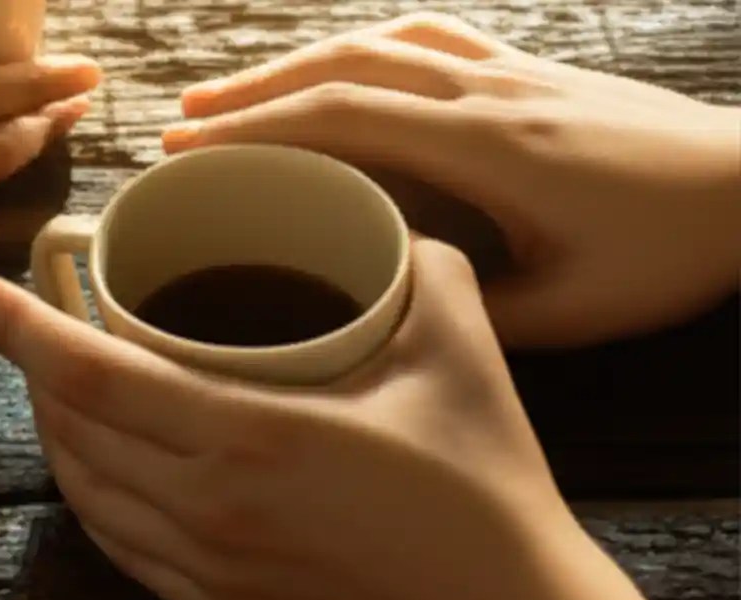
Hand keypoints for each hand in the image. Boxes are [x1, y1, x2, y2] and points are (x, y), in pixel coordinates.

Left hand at [0, 241, 732, 599]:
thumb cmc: (486, 493)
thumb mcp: (462, 353)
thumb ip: (418, 268)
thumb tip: (384, 231)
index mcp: (248, 438)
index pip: (93, 374)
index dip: (20, 327)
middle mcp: (206, 508)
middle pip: (74, 429)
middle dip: (34, 368)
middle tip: (31, 319)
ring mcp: (206, 567)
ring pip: (86, 491)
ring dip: (56, 431)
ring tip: (58, 382)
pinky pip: (119, 546)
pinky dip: (90, 494)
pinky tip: (97, 466)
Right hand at [163, 12, 740, 347]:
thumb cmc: (670, 251)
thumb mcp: (568, 312)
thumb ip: (470, 309)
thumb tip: (393, 304)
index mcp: (488, 148)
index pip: (345, 119)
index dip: (256, 130)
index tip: (187, 151)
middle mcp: (487, 92)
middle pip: (344, 67)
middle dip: (252, 92)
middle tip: (180, 122)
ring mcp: (509, 69)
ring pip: (380, 40)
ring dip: (297, 59)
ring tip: (235, 89)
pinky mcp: (529, 68)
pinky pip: (428, 36)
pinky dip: (364, 44)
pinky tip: (338, 63)